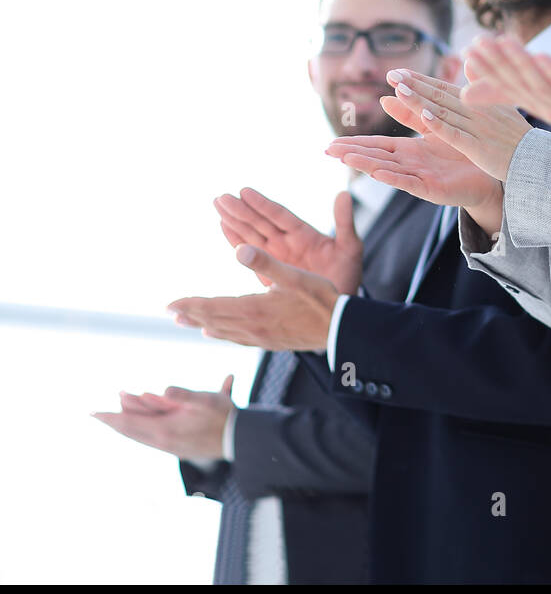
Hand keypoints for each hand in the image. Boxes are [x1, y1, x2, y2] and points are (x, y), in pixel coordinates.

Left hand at [93, 375, 234, 460]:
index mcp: (165, 429)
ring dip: (126, 427)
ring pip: (139, 438)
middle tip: (97, 415)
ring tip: (115, 419)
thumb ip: (181, 395)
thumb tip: (160, 389)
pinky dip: (138, 434)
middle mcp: (163, 441)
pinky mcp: (177, 449)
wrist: (238, 440)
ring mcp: (169, 447)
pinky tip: (140, 431)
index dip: (110, 417)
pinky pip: (149, 441)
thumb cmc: (224, 416)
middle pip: (130, 432)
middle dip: (114, 421)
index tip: (92, 413)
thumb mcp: (205, 400)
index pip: (129, 422)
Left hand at [168, 245, 338, 350]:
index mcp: (254, 309)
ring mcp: (260, 338)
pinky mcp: (270, 343)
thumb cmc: (321, 300)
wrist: (340, 330)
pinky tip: (215, 334)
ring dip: (202, 325)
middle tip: (169, 312)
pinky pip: (237, 339)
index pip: (211, 307)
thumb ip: (265, 263)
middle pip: (212, 321)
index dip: (189, 304)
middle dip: (190, 315)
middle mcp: (252, 327)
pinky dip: (222, 334)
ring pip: (223, 332)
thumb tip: (239, 249)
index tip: (168, 304)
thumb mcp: (295, 276)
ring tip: (185, 322)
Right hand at [214, 188, 361, 293]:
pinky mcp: (268, 269)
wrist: (339, 304)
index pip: (279, 215)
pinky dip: (235, 239)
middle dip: (241, 210)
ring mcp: (276, 254)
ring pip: (251, 234)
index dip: (262, 204)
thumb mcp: (350, 247)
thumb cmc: (347, 273)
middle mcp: (287, 241)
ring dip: (234, 220)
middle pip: (260, 222)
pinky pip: (248, 251)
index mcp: (304, 234)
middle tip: (222, 197)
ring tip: (218, 204)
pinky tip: (223, 225)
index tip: (245, 191)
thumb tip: (344, 193)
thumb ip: (344, 222)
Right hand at [326, 80, 508, 208]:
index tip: (331, 143)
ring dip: (366, 165)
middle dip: (351, 154)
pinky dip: (394, 178)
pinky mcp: (433, 189)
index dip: (355, 143)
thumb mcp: (434, 127)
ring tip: (346, 159)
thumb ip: (412, 114)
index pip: (376, 146)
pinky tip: (378, 173)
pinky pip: (411, 182)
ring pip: (388, 170)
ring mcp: (419, 178)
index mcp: (409, 151)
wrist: (491, 171)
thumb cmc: (462, 151)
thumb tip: (386, 97)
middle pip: (375, 158)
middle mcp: (410, 165)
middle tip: (327, 150)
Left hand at [386, 67, 533, 183]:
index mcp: (478, 101)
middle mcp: (475, 111)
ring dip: (420, 100)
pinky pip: (456, 134)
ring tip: (399, 89)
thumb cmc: (518, 134)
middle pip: (439, 96)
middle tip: (391, 74)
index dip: (420, 80)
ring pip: (443, 112)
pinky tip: (424, 116)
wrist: (537, 158)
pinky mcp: (479, 147)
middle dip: (414, 85)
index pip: (443, 87)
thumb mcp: (504, 103)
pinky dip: (440, 125)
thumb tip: (471, 59)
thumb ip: (484, 83)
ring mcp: (476, 128)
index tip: (399, 73)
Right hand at [462, 36, 550, 180]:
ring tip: (503, 44)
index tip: (468, 50)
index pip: (517, 88)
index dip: (492, 70)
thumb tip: (529, 89)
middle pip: (525, 87)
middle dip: (499, 65)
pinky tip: (542, 57)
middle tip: (474, 44)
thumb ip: (549, 94)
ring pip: (545, 88)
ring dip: (522, 66)